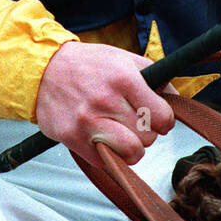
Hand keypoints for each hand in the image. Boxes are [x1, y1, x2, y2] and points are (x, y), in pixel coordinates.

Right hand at [35, 41, 174, 165]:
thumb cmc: (89, 65)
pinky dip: (109, 155)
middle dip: (146, 133)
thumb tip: (177, 100)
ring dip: (131, 148)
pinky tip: (102, 138)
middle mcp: (106, 100)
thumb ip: (155, 78)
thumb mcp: (125, 59)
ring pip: (131, 153)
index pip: (163, 117)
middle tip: (135, 123)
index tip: (158, 119)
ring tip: (123, 135)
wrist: (44, 70)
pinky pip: (106, 162)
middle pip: (148, 137)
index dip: (165, 121)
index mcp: (124, 79)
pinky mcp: (72, 138)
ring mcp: (88, 121)